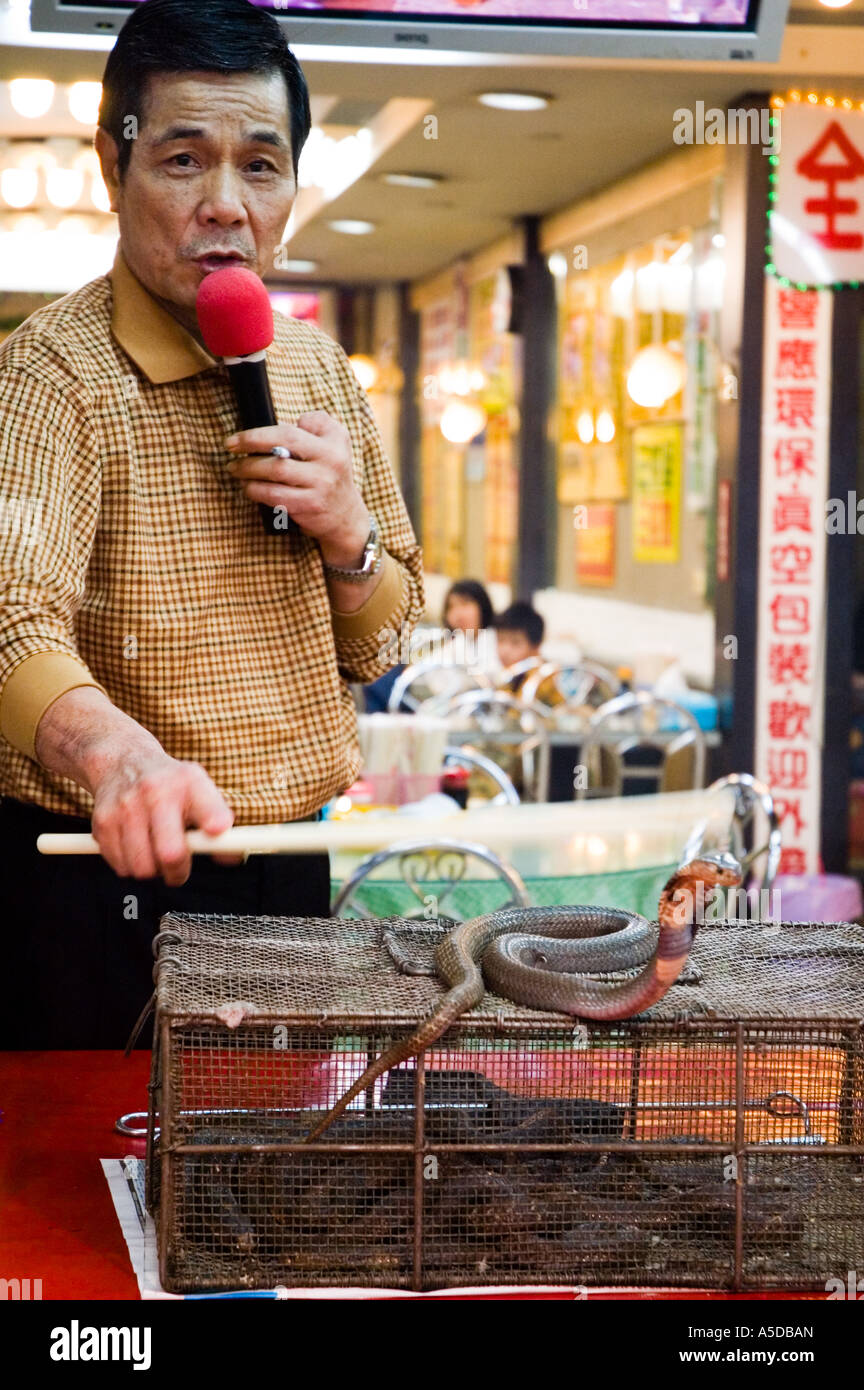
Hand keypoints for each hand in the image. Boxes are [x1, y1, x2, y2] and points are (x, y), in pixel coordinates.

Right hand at [90, 748, 233, 885]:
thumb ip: (221, 822)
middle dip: (178, 872)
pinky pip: (121, 866)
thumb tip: (235, 855)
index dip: (217, 831)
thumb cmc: (169, 784)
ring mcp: (127, 806)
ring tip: (154, 853)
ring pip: (143, 867)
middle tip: (178, 869)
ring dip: (152, 870)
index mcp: (189, 782)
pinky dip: (129, 865)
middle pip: (170, 853)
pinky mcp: (103, 821)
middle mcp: (156, 792)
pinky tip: (135, 846)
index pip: (210, 812)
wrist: (122, 761)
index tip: (217, 836)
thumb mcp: (200, 790)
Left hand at [225, 412, 369, 565]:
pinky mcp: (310, 505)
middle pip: (283, 444)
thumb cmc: (328, 474)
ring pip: (276, 470)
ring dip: (248, 469)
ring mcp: (321, 484)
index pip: (292, 429)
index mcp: (335, 440)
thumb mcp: (335, 443)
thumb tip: (289, 424)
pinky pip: (275, 494)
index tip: (240, 437)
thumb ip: (317, 424)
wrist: (345, 516)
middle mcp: (331, 460)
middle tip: (230, 446)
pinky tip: (248, 487)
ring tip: (235, 468)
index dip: (261, 432)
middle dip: (250, 442)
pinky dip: (255, 490)